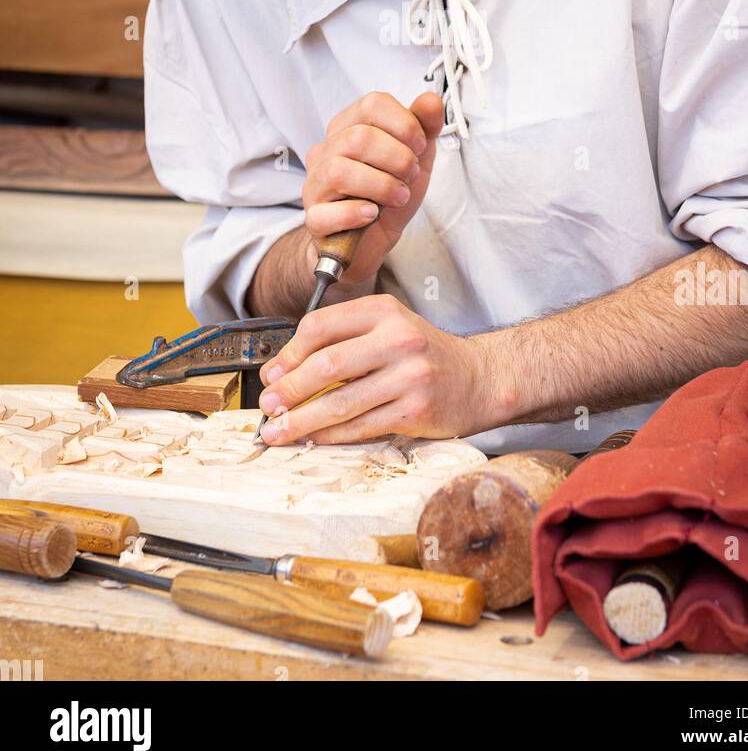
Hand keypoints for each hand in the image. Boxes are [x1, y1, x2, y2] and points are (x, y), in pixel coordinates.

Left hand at [257, 294, 500, 443]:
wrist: (478, 378)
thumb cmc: (422, 355)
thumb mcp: (387, 330)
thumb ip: (342, 342)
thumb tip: (282, 373)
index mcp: (383, 312)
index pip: (320, 326)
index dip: (288, 354)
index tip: (271, 375)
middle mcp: (397, 339)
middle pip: (326, 365)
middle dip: (289, 391)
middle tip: (267, 408)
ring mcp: (409, 375)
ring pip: (341, 402)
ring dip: (302, 421)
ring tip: (278, 431)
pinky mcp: (416, 410)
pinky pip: (361, 426)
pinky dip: (331, 435)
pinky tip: (313, 439)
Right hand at [302, 90, 444, 285]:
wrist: (373, 241)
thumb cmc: (389, 195)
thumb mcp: (416, 159)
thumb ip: (424, 128)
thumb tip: (431, 100)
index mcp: (349, 128)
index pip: (372, 104)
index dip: (404, 123)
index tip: (420, 147)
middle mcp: (326, 151)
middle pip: (358, 138)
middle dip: (398, 158)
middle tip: (411, 175)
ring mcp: (315, 185)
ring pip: (339, 171)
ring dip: (382, 185)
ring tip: (398, 196)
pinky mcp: (314, 219)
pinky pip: (326, 213)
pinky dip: (356, 213)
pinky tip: (373, 214)